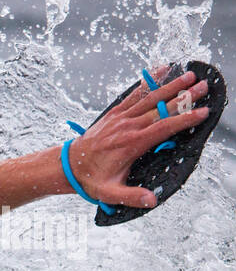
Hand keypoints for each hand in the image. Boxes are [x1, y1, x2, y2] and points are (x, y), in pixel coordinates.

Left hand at [66, 67, 210, 207]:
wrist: (67, 165)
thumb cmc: (90, 179)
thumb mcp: (109, 193)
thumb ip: (131, 196)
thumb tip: (151, 200)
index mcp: (131, 144)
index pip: (163, 128)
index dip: (183, 119)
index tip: (202, 112)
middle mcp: (127, 127)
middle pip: (160, 108)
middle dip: (184, 97)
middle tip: (204, 87)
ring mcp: (120, 117)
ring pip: (149, 98)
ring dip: (170, 86)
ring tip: (190, 75)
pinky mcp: (113, 113)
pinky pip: (133, 94)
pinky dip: (148, 82)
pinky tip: (161, 70)